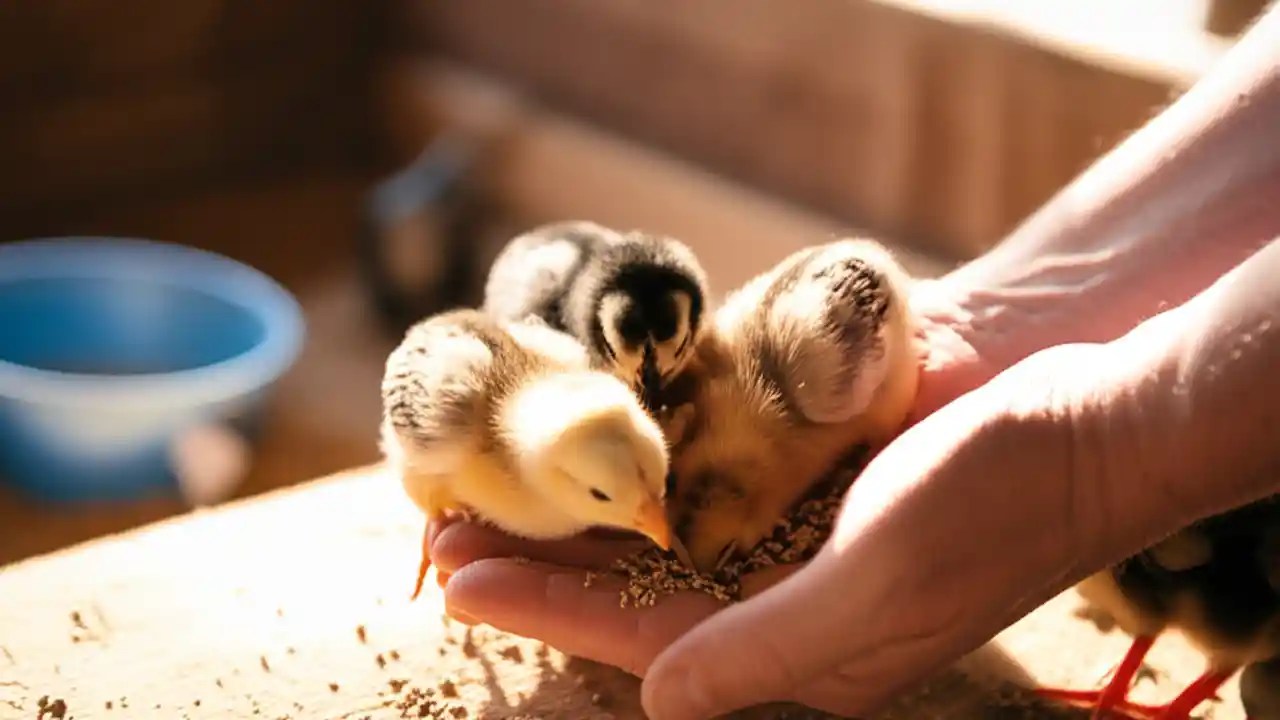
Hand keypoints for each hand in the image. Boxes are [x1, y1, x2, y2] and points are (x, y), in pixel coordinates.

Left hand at [433, 341, 1115, 717]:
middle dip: (545, 559)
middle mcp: (789, 587)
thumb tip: (660, 703)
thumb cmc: (999, 496)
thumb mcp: (884, 583)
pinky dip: (641, 450)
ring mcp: (794, 517)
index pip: (647, 639)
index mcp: (809, 646)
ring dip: (580, 503)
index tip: (459, 579)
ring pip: (659, 521)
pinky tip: (587, 429)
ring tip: (492, 480)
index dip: (550, 608)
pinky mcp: (805, 454)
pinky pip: (704, 460)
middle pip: (637, 582)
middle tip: (445, 530)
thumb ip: (769, 648)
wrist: (1083, 397)